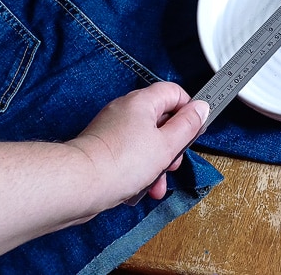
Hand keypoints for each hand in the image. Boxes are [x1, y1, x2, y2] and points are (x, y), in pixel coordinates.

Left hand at [66, 82, 208, 208]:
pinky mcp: (103, 148)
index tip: (194, 129)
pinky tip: (139, 188)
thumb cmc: (120, 163)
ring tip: (156, 184)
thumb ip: (188, 125)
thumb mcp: (167, 145)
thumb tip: (201, 108)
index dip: (188, 110)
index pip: (174, 92)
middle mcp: (125, 110)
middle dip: (172, 146)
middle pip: (161, 120)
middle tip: (173, 162)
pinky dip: (138, 170)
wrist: (79, 185)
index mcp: (142, 102)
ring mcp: (112, 129)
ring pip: (146, 142)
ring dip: (157, 164)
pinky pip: (130, 154)